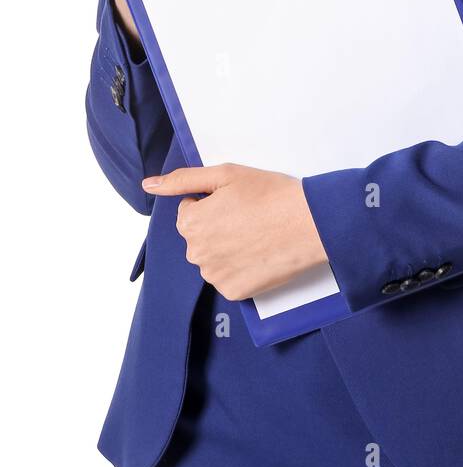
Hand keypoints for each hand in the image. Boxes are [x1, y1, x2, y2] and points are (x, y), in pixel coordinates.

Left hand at [141, 163, 329, 299]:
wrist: (309, 223)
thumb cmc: (270, 194)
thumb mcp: (225, 174)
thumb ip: (183, 180)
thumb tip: (148, 185)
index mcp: (190, 223)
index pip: (190, 211)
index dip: (213, 202)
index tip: (237, 200)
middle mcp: (196, 253)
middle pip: (199, 237)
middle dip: (217, 226)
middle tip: (249, 216)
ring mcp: (215, 276)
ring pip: (214, 258)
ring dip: (228, 248)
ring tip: (257, 234)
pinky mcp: (235, 292)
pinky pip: (229, 278)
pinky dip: (241, 268)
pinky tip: (259, 254)